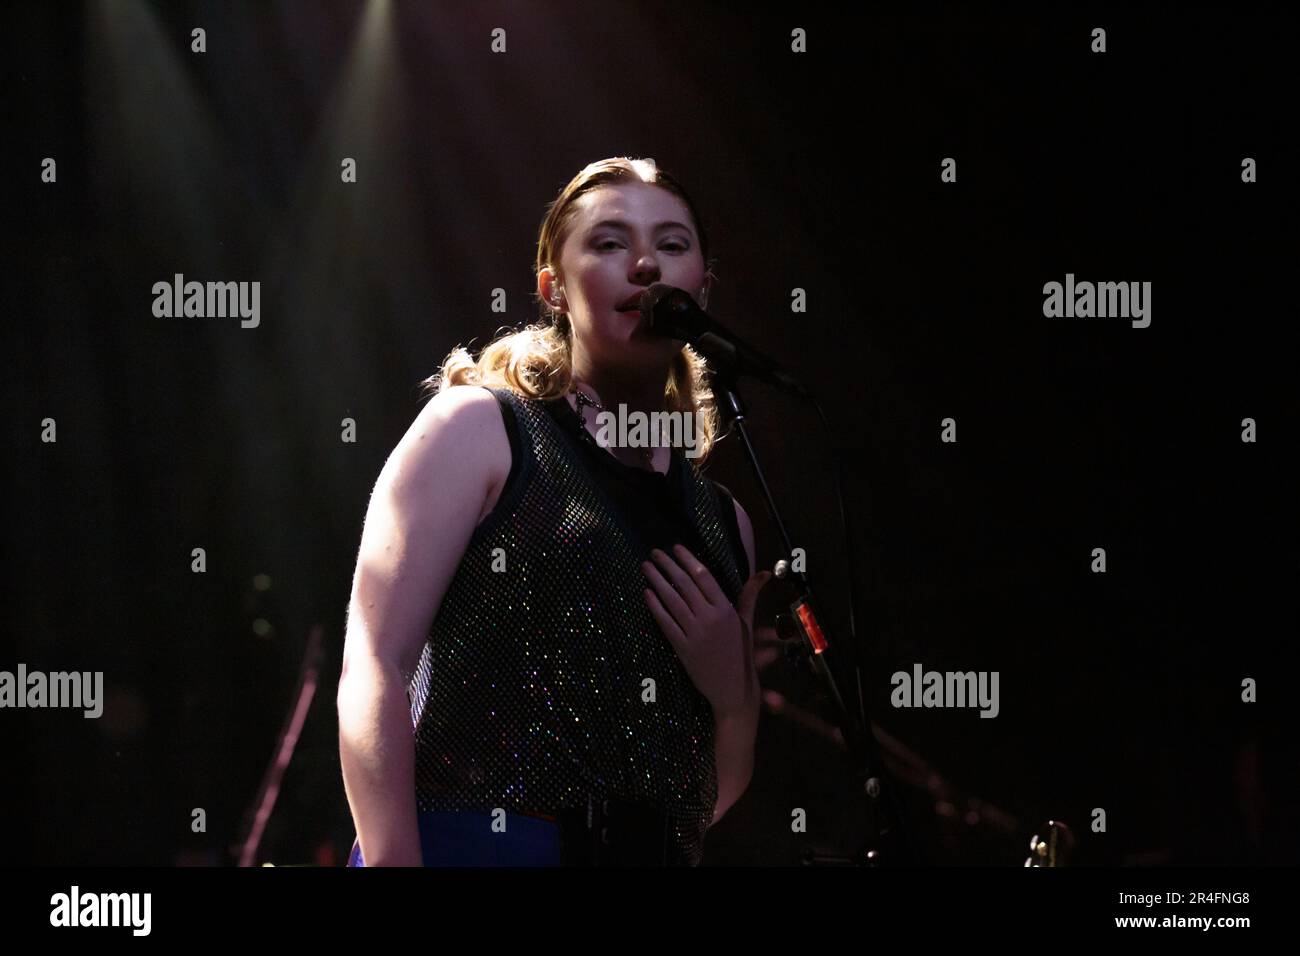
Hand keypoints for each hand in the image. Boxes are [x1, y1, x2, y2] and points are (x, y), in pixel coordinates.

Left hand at [641, 544, 771, 720]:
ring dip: (657, 581)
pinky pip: (665, 623)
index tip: (675, 547)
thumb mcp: (746, 623)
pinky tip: (646, 593)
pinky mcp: (682, 648)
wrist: (733, 689)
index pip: (704, 576)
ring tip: (646, 567)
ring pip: (671, 600)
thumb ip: (750, 595)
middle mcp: (710, 618)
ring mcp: (694, 633)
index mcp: (726, 609)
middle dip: (667, 566)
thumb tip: (763, 572)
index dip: (688, 559)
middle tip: (654, 552)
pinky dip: (655, 607)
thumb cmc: (741, 654)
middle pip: (684, 584)